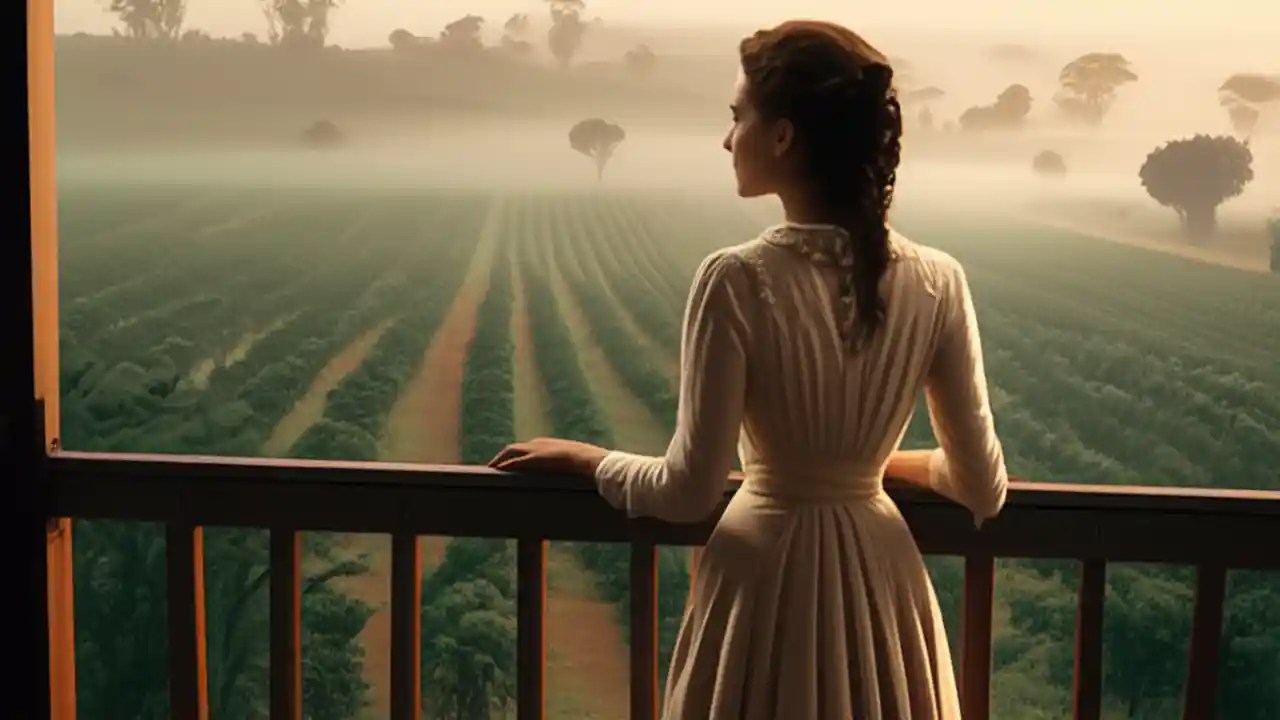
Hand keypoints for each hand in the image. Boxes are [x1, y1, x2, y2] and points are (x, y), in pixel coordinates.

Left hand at [488, 437, 608, 476]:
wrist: (589, 460)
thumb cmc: (586, 463)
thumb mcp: (574, 464)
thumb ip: (567, 468)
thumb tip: (570, 477)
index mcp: (547, 444)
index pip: (526, 447)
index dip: (515, 455)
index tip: (509, 463)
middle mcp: (539, 443)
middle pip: (514, 448)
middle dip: (503, 456)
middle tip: (493, 466)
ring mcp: (536, 450)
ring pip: (511, 451)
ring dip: (499, 459)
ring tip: (491, 469)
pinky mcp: (534, 458)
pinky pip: (515, 461)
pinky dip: (505, 465)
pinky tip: (497, 471)